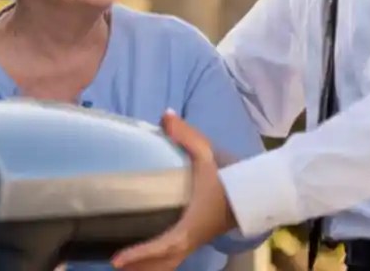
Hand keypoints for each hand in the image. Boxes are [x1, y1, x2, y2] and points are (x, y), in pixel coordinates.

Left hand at [110, 110, 237, 269]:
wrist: (254, 193)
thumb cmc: (228, 178)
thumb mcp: (207, 154)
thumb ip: (186, 135)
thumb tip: (166, 114)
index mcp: (190, 225)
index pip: (162, 246)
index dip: (140, 254)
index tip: (118, 260)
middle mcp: (191, 239)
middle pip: (163, 263)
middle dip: (139, 267)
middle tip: (115, 265)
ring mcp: (195, 241)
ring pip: (169, 262)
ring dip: (148, 266)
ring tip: (125, 267)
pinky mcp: (197, 238)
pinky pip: (175, 256)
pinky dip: (160, 261)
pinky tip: (149, 258)